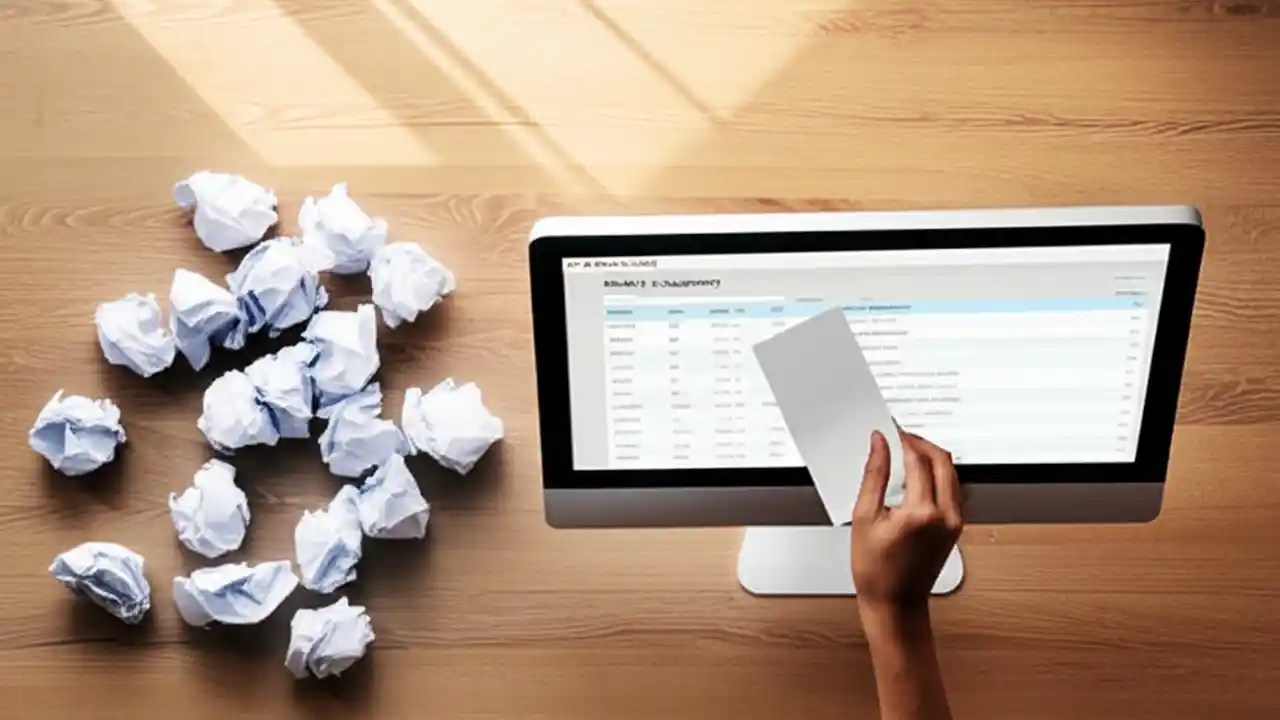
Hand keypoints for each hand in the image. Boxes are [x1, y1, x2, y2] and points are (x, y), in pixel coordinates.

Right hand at [851, 430, 963, 614]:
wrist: (895, 604)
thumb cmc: (877, 572)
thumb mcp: (864, 517)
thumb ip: (874, 475)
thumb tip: (879, 446)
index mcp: (922, 513)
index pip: (917, 459)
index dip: (902, 440)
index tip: (888, 433)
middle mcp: (945, 516)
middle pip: (942, 459)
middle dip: (920, 443)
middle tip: (899, 438)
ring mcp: (955, 522)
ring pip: (951, 472)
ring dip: (930, 457)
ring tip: (905, 455)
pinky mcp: (956, 527)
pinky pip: (952, 488)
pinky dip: (936, 474)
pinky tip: (916, 476)